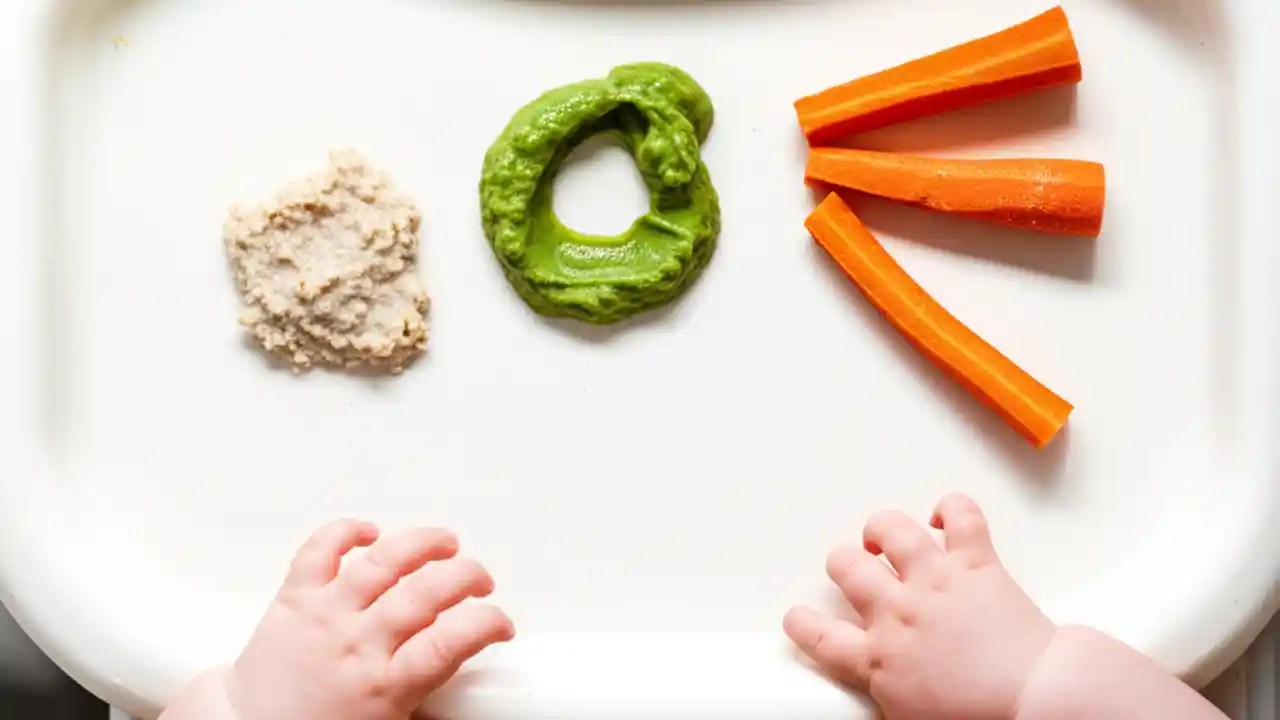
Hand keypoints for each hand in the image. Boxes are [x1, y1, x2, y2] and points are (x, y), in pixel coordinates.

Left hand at [223, 520, 513, 719]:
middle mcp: (358, 645)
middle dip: (466, 575)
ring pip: (382, 562)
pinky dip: (347, 531)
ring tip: (444, 541)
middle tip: (479, 578)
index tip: (500, 622)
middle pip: (425, 593)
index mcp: (385, 686)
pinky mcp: (294, 598)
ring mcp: (326, 616)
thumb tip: (458, 682)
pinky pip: (320, 550)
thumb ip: (423, 694)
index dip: (486, 624)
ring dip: (421, 543)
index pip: (450, 643)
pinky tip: (369, 531)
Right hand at [784, 494, 1054, 719]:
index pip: (820, 636)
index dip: (802, 623)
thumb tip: (883, 700)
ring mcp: (935, 582)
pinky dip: (953, 507)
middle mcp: (898, 612)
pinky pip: (961, 516)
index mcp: (879, 659)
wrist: (1034, 704)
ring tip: (885, 535)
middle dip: (844, 562)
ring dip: (884, 528)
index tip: (798, 616)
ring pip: (892, 529)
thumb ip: (887, 697)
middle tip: (855, 567)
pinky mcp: (975, 563)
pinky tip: (946, 514)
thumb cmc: (983, 718)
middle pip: (847, 566)